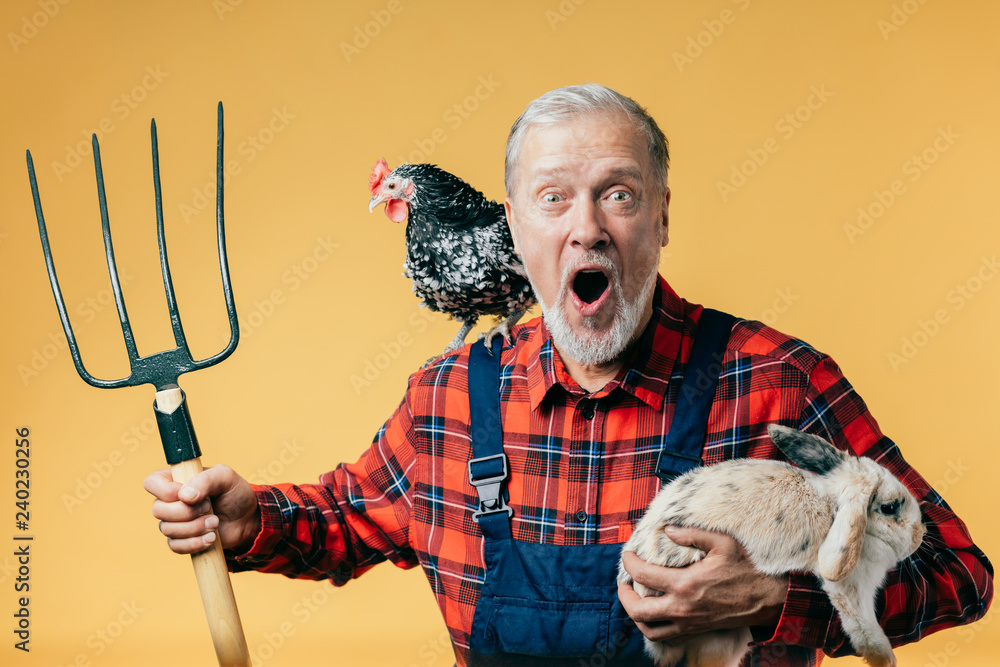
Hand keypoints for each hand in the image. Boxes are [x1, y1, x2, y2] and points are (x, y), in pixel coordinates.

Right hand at [143, 464, 260, 554]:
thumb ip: (206, 479)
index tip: (191, 495)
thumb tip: (184, 495)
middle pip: (158, 510)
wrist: (246, 518)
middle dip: (187, 512)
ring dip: (195, 528)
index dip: (168, 491)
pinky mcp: (181, 540)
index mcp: (175, 479)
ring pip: (167, 529)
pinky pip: (175, 546)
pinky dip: (195, 543)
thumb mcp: (226, 478)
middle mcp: (169, 501)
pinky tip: (211, 538)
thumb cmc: (234, 493)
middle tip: (209, 508)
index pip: (152, 483)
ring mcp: (173, 521)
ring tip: (215, 523)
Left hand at [617, 525, 786, 644]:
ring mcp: (688, 623)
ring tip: (634, 597)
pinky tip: (653, 612)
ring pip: (648, 629)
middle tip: (623, 580)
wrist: (769, 599)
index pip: (643, 575)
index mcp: (686, 584)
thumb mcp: (723, 543)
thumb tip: (668, 530)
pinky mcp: (695, 630)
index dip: (629, 563)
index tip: (627, 553)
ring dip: (635, 614)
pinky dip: (652, 627)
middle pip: (638, 610)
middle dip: (624, 594)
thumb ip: (692, 534)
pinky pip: (665, 636)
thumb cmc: (747, 568)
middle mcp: (682, 608)